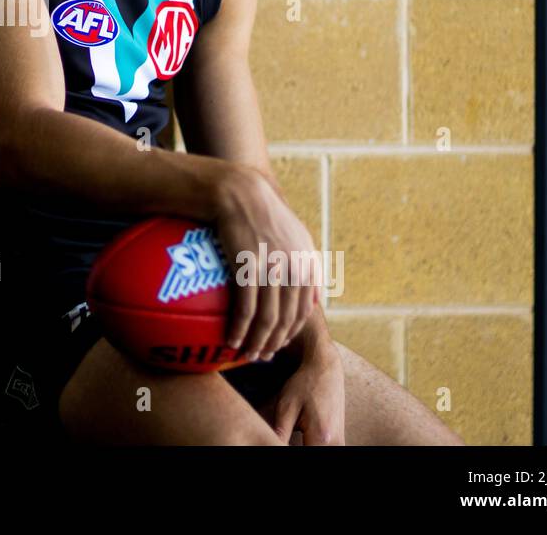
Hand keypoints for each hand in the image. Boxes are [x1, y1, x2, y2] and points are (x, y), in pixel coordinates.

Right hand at [205, 163, 319, 360]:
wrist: (238, 191)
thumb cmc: (261, 211)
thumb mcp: (295, 234)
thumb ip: (307, 264)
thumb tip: (316, 297)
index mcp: (307, 262)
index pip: (305, 309)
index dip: (293, 331)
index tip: (279, 343)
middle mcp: (294, 268)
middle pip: (288, 319)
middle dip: (276, 343)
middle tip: (262, 356)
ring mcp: (272, 268)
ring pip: (268, 318)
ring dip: (258, 342)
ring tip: (247, 355)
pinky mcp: (248, 267)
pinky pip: (246, 308)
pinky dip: (240, 329)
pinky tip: (231, 340)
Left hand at [268, 343, 344, 444]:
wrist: (326, 368)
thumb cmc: (305, 384)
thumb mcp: (286, 405)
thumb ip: (281, 431)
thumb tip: (272, 445)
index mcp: (320, 435)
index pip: (303, 454)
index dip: (286, 449)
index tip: (277, 443)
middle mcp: (335, 440)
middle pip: (315, 454)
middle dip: (300, 447)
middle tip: (286, 438)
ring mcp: (340, 439)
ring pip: (324, 452)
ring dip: (309, 446)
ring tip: (296, 436)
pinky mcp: (340, 436)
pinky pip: (329, 448)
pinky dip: (315, 445)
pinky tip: (305, 439)